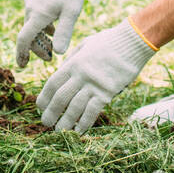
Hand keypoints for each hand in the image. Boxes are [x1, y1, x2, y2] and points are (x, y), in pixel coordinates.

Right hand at [15, 0, 86, 67]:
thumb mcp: (72, 13)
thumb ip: (64, 33)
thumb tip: (59, 53)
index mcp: (38, 15)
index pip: (24, 39)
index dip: (22, 54)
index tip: (22, 65)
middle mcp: (30, 8)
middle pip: (29, 33)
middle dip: (37, 47)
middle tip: (50, 57)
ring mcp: (31, 0)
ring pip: (32, 23)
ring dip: (40, 35)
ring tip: (53, 42)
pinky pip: (34, 13)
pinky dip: (41, 23)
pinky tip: (53, 25)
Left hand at [36, 18, 156, 132]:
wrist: (133, 41)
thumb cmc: (110, 41)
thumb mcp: (86, 44)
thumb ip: (73, 58)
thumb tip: (62, 71)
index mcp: (74, 63)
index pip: (53, 83)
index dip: (44, 97)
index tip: (40, 107)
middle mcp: (81, 75)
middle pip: (61, 97)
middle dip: (51, 112)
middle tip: (45, 123)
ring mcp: (94, 84)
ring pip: (75, 107)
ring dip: (65, 122)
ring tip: (59, 131)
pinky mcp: (108, 92)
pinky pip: (93, 110)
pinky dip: (84, 122)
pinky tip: (79, 131)